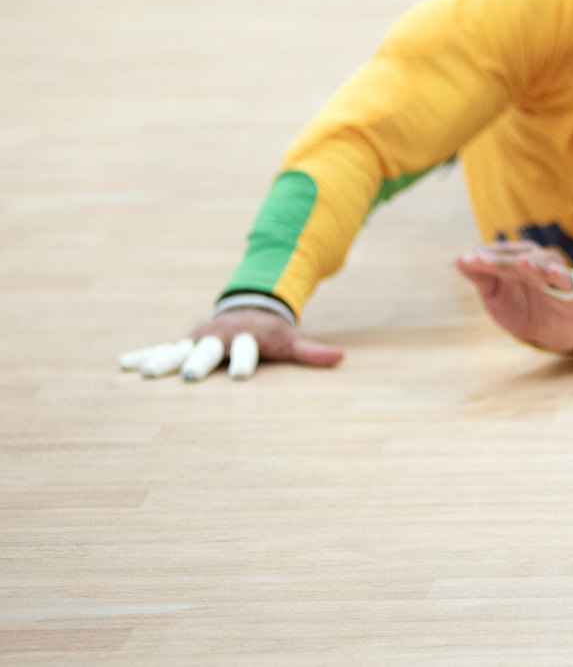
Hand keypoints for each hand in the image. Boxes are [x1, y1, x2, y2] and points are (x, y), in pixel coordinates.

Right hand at [119, 306, 343, 381]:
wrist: (252, 304)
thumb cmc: (273, 332)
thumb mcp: (292, 339)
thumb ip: (311, 351)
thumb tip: (340, 358)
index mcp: (248, 338)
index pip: (248, 351)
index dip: (246, 361)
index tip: (244, 375)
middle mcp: (221, 337)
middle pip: (209, 351)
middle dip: (198, 362)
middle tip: (187, 375)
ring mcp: (200, 338)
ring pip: (179, 350)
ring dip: (162, 361)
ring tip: (143, 373)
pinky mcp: (185, 340)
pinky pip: (162, 348)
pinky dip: (145, 355)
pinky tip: (124, 364)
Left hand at [455, 241, 572, 353]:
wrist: (548, 332)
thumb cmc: (520, 307)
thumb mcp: (494, 295)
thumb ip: (480, 277)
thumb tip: (458, 259)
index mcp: (516, 257)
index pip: (498, 253)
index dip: (484, 257)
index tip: (468, 261)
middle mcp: (536, 258)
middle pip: (516, 258)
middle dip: (500, 261)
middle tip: (481, 261)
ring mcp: (553, 271)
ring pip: (541, 265)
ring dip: (532, 265)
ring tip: (521, 263)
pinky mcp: (569, 288)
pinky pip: (566, 280)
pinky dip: (560, 275)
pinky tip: (553, 272)